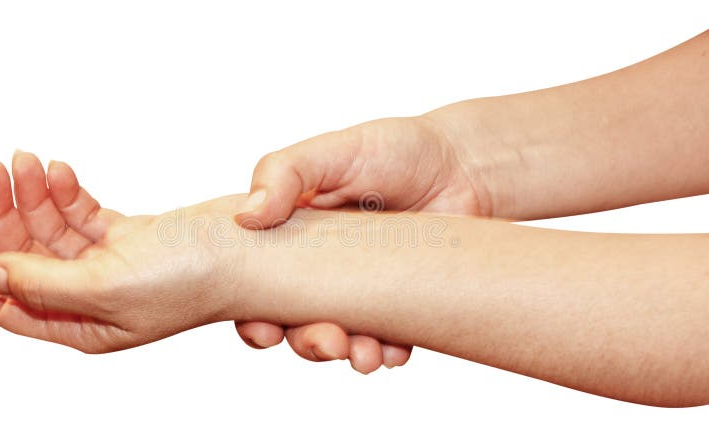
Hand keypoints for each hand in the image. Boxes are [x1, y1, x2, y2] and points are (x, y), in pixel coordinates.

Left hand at [0, 152, 238, 351]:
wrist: (256, 247)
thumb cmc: (200, 277)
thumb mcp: (111, 289)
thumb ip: (45, 284)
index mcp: (87, 325)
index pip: (10, 301)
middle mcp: (95, 300)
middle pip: (26, 257)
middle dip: (4, 213)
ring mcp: (113, 266)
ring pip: (51, 230)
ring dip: (34, 194)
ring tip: (25, 160)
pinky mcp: (130, 236)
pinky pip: (82, 214)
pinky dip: (66, 192)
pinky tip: (60, 171)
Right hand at [234, 114, 484, 371]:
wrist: (463, 165)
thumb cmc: (393, 150)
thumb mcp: (333, 151)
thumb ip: (283, 173)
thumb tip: (246, 218)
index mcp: (291, 237)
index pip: (257, 285)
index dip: (253, 315)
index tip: (265, 330)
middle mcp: (320, 270)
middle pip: (296, 323)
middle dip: (307, 343)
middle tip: (329, 343)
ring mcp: (360, 291)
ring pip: (341, 340)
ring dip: (349, 354)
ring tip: (366, 356)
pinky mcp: (400, 306)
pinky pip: (389, 342)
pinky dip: (388, 353)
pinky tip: (394, 351)